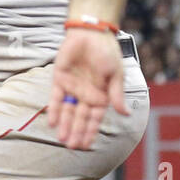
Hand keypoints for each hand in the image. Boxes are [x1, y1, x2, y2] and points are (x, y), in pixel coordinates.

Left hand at [46, 28, 128, 148]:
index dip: (91, 131)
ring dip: (65, 125)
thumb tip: (125, 113)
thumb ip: (116, 94)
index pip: (95, 117)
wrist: (91, 33)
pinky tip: (53, 122)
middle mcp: (86, 94)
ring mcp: (72, 88)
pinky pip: (56, 98)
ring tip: (62, 140)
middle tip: (72, 147)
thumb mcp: (116, 74)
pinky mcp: (59, 79)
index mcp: (101, 95)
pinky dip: (55, 109)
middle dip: (76, 132)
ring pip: (68, 111)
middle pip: (80, 117)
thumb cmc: (107, 52)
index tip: (87, 145)